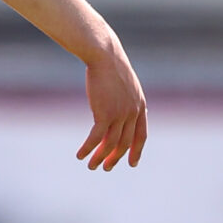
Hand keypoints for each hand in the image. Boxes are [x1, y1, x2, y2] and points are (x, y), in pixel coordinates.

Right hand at [75, 39, 147, 170]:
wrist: (104, 55)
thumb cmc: (111, 66)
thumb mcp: (124, 84)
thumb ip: (125, 99)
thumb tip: (118, 110)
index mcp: (140, 106)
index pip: (141, 134)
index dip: (136, 150)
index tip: (132, 163)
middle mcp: (133, 112)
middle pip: (126, 143)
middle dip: (115, 157)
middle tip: (106, 167)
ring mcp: (120, 114)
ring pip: (111, 143)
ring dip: (100, 157)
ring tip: (92, 166)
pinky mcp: (105, 113)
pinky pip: (96, 137)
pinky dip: (88, 148)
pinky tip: (80, 155)